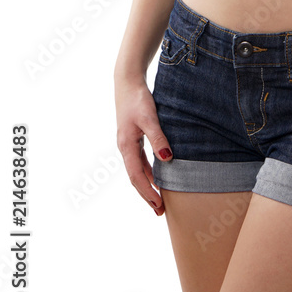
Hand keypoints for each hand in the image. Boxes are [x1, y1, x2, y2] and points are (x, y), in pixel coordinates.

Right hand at [114, 75, 172, 216]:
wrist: (128, 82)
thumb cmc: (138, 99)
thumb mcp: (150, 118)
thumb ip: (158, 138)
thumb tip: (167, 158)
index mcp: (126, 146)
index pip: (136, 177)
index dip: (147, 192)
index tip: (158, 205)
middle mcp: (125, 148)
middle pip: (135, 177)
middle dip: (147, 194)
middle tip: (159, 210)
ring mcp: (128, 143)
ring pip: (138, 170)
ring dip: (148, 184)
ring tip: (159, 197)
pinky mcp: (133, 137)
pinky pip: (140, 160)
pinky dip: (149, 171)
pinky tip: (158, 174)